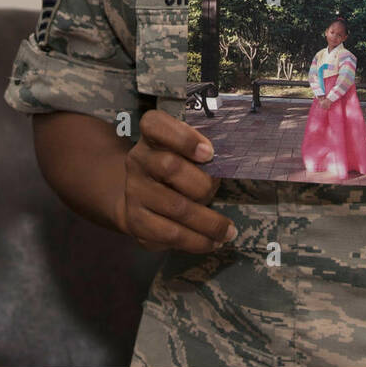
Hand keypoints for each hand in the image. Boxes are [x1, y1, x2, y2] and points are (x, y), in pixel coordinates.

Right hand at [114, 109, 234, 252]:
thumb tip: (230, 165)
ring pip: (175, 206)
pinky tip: (212, 241)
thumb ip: (202, 153)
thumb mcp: (186, 152)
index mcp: (151, 136)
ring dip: (208, 222)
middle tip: (216, 191)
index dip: (183, 138)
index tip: (209, 152)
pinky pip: (170, 233)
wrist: (139, 198)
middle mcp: (138, 160)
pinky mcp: (135, 220)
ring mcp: (135, 191)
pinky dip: (196, 240)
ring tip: (228, 230)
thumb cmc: (176, 168)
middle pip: (170, 167)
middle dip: (203, 184)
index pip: (155, 125)